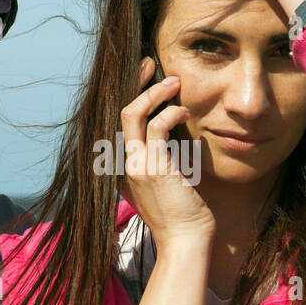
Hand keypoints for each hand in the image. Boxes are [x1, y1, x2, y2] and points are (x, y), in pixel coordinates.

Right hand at [117, 57, 214, 248]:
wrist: (184, 241)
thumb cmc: (182, 215)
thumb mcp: (166, 183)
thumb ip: (161, 160)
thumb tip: (172, 138)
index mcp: (123, 166)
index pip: (122, 122)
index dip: (131, 95)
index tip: (144, 76)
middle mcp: (122, 163)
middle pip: (121, 111)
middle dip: (135, 82)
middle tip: (150, 63)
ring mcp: (134, 164)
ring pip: (134, 113)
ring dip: (155, 92)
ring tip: (175, 81)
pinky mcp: (152, 166)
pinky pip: (157, 127)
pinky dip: (171, 113)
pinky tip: (184, 111)